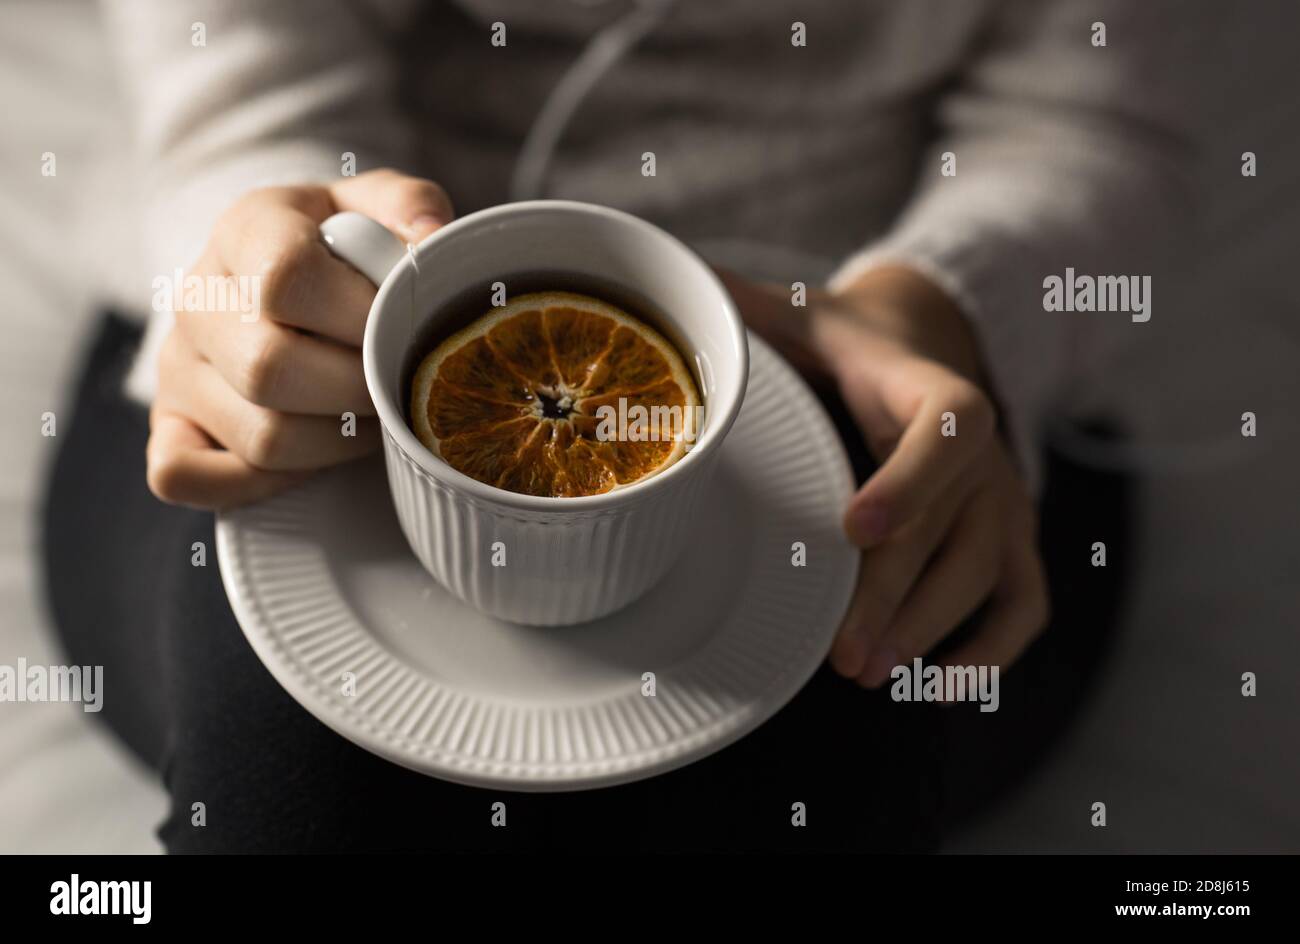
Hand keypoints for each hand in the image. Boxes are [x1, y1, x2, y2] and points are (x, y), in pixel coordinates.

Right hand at [147, 169, 453, 509]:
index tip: (399, 328)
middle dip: (356, 391)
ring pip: (257, 436)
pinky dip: (255, 484)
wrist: (281, 275)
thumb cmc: (345, 249)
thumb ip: (410, 207)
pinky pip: (183, 476)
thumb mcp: (378, 209)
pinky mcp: (167, 424)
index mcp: (247, 230)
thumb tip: (429, 237)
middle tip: (393, 386)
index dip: (358, 318)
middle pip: (271, 368)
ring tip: (367, 417)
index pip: (285, 278)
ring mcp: (174, 367)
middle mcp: (196, 299)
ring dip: (334, 443)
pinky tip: (306, 458)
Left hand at [721, 266, 1049, 687]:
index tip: (854, 529)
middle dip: (895, 595)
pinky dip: (992, 648)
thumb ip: (741, 305)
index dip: (911, 480)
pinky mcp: (1010, 536)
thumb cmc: (846, 340)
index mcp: (931, 387)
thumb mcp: (798, 310)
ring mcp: (1002, 498)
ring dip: (930, 630)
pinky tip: (937, 686)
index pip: (949, 428)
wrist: (926, 343)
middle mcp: (981, 450)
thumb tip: (671, 282)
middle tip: (842, 654)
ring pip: (984, 573)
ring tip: (867, 670)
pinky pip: (1023, 600)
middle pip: (951, 528)